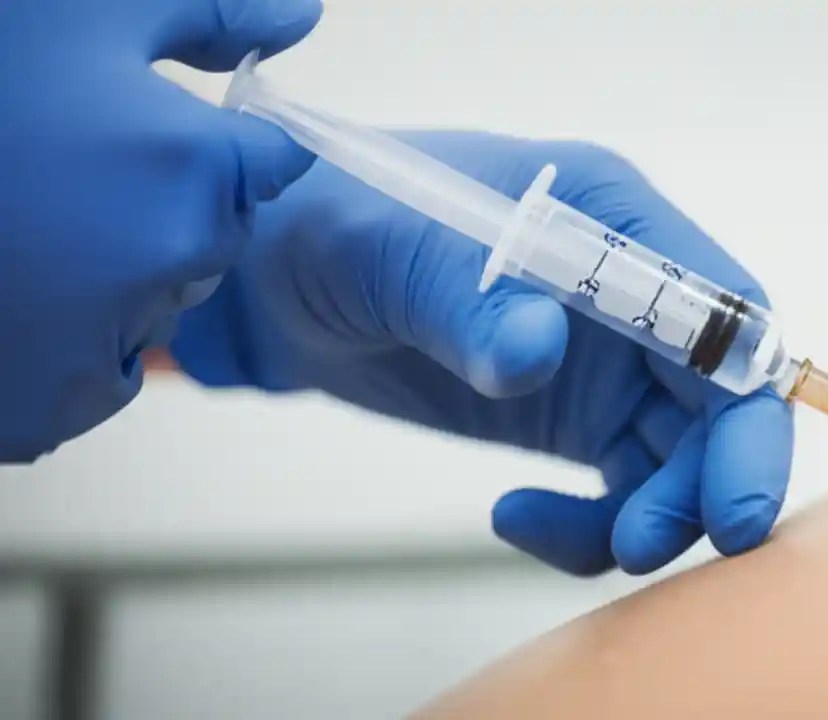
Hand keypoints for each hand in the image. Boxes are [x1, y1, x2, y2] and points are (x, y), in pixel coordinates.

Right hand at [0, 0, 320, 460]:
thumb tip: (303, 18)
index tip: (155, 127)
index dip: (218, 137)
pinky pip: (103, 372)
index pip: (274, 159)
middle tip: (63, 167)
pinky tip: (12, 286)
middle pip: (218, 232)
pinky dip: (72, 343)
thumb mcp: (88, 8)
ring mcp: (107, 340)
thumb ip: (214, 13)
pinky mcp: (46, 407)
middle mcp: (173, 260)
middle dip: (169, 202)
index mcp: (195, 163)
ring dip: (119, 273)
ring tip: (24, 223)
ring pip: (160, 301)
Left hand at [173, 132, 793, 574]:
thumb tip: (535, 350)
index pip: (727, 314)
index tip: (735, 502)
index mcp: (614, 221)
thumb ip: (464, 299)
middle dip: (708, 481)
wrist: (277, 278)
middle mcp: (630, 291)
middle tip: (648, 546)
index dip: (750, 407)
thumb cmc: (334, 225)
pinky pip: (623, 488)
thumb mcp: (387, 248)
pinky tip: (516, 519)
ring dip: (653, 514)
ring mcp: (607, 358)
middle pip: (723, 399)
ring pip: (683, 457)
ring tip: (574, 540)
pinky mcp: (574, 415)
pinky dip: (593, 526)